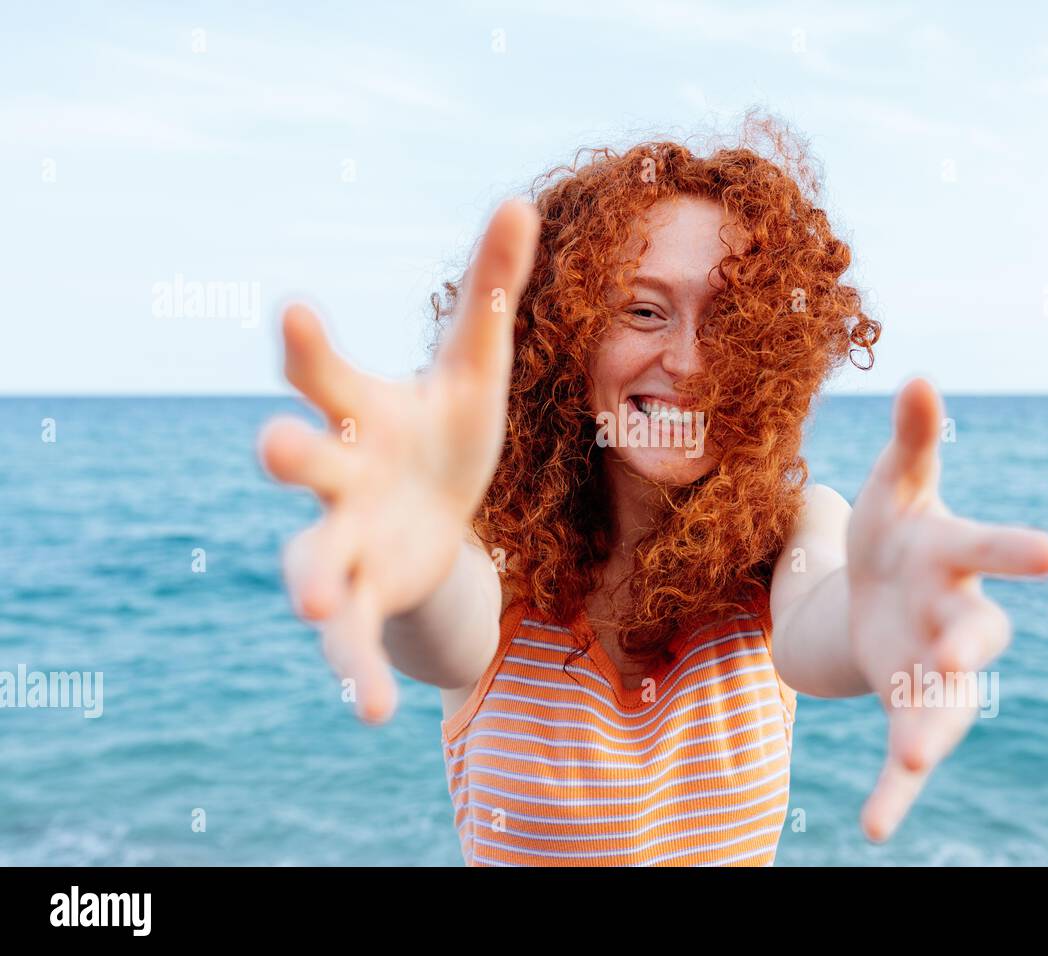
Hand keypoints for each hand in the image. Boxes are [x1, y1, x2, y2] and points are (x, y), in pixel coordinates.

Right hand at [257, 199, 539, 723]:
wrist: (438, 511)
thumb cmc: (447, 428)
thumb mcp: (478, 365)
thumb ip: (491, 290)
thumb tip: (522, 198)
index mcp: (363, 412)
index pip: (330, 374)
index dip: (311, 346)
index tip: (292, 311)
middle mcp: (340, 475)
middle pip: (308, 465)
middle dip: (292, 457)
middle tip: (273, 446)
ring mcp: (345, 540)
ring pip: (316, 560)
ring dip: (315, 580)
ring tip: (316, 607)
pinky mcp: (364, 597)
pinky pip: (352, 639)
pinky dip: (354, 672)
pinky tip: (368, 715)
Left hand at [846, 379, 1047, 841]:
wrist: (877, 590)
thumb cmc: (894, 529)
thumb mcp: (896, 485)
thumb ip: (912, 440)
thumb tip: (918, 374)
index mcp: (951, 556)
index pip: (988, 550)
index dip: (1016, 551)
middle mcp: (954, 617)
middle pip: (975, 635)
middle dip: (967, 645)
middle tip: (956, 657)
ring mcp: (933, 669)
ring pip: (944, 705)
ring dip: (928, 731)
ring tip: (913, 759)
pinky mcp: (909, 707)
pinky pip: (905, 753)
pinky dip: (894, 791)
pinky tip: (873, 829)